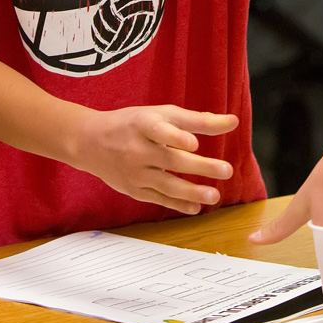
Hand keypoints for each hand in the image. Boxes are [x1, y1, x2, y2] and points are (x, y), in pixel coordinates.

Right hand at [71, 105, 238, 214]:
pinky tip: (196, 208)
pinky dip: (177, 205)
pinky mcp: (133, 189)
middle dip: (200, 166)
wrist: (90, 141)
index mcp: (144, 125)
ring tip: (215, 196)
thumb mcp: (161, 114)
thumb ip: (197, 120)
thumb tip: (232, 122)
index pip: (161, 131)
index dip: (176, 137)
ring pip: (165, 184)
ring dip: (191, 192)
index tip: (194, 143)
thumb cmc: (134, 124)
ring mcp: (134, 172)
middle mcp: (138, 149)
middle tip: (226, 170)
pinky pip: (158, 199)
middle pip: (171, 159)